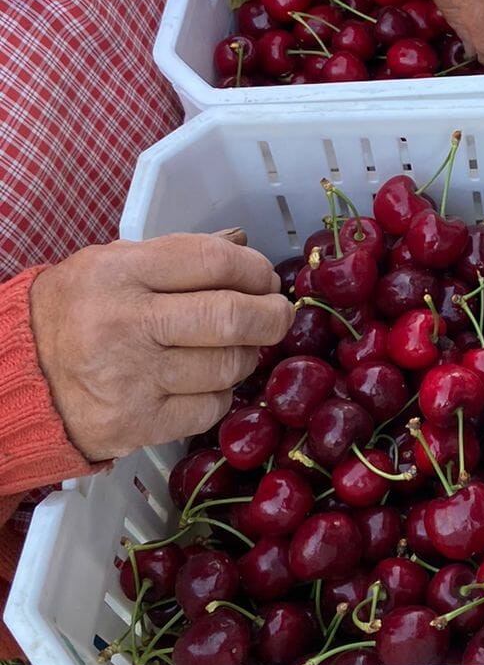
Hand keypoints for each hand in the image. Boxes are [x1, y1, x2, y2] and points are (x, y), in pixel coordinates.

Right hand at [29, 232, 292, 462]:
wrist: (17, 379)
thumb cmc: (74, 312)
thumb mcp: (112, 264)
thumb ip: (177, 254)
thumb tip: (241, 240)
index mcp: (121, 272)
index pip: (213, 261)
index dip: (255, 269)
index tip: (265, 279)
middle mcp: (126, 323)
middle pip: (231, 317)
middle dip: (271, 316)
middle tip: (277, 315)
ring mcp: (132, 378)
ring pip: (228, 366)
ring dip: (245, 357)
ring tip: (233, 349)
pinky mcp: (136, 424)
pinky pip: (210, 408)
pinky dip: (220, 395)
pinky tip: (204, 384)